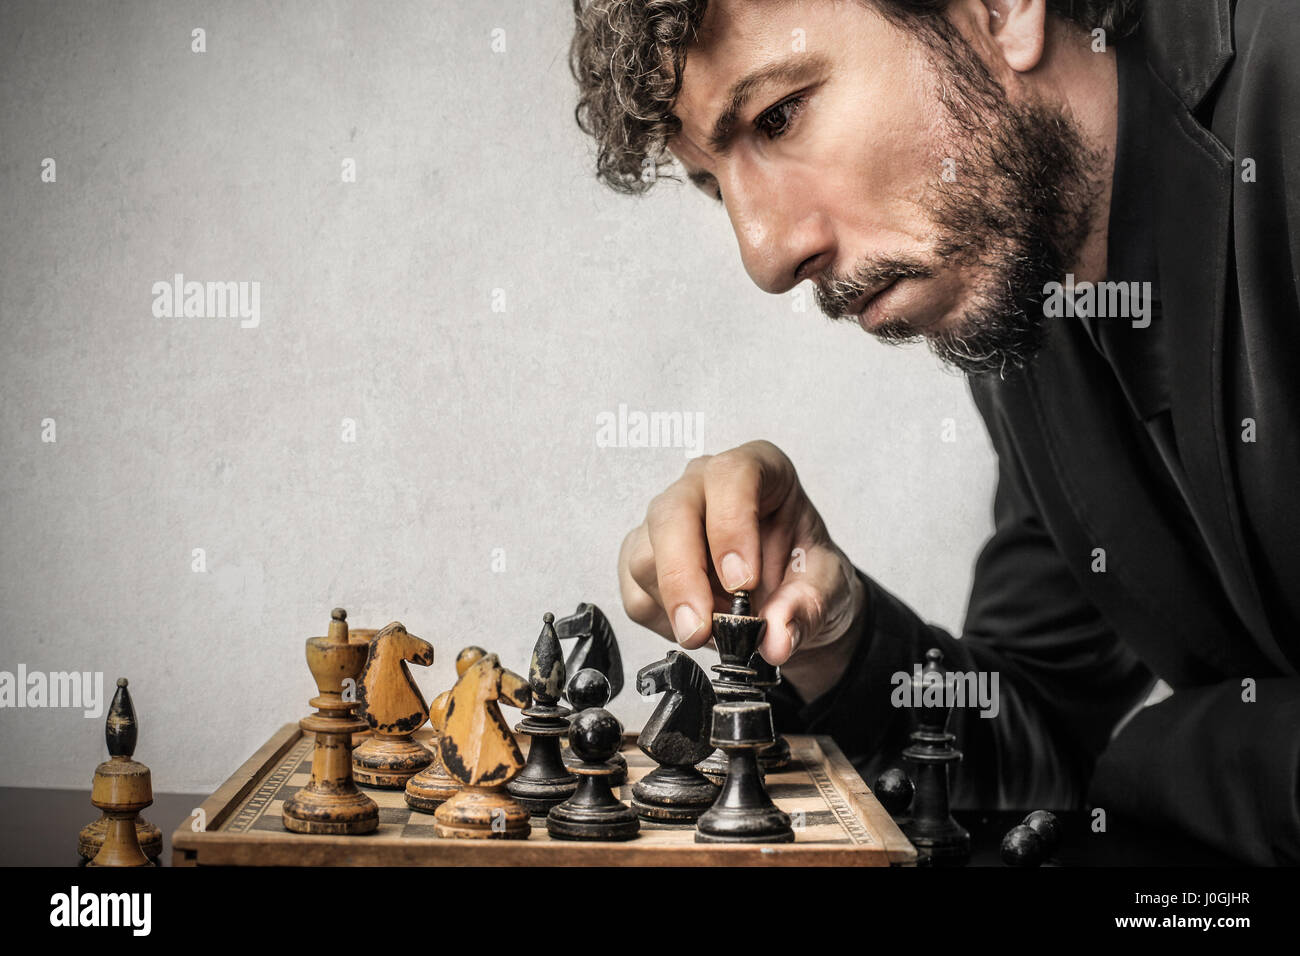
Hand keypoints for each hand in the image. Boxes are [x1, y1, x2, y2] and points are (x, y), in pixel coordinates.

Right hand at [618, 440, 865, 677]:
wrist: (791, 598)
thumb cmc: (806, 570)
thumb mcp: (827, 588)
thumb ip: (805, 609)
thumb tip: (777, 639)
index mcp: (757, 470)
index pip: (731, 476)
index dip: (732, 526)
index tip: (743, 582)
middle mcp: (703, 486)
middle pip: (672, 515)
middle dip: (684, 577)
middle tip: (704, 628)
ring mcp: (667, 520)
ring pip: (645, 558)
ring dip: (677, 607)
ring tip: (721, 631)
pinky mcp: (644, 558)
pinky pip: (636, 594)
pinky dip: (665, 623)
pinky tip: (700, 626)